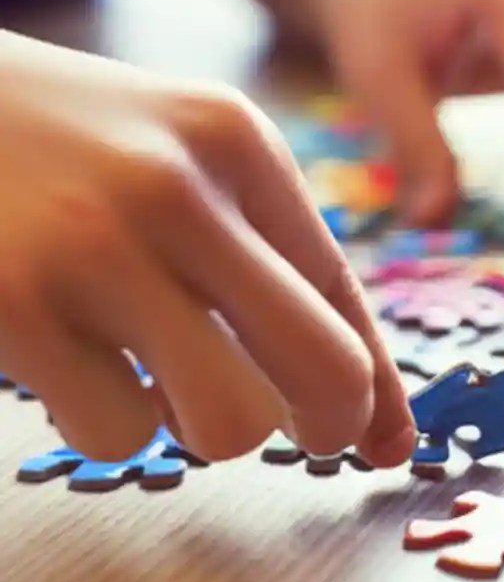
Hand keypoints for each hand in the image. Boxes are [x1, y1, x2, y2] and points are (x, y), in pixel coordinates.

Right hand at [0, 31, 414, 464]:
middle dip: (331, 423)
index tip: (388, 441)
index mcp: (235, 140)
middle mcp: (180, 188)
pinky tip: (74, 364)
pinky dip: (107, 421)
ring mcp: (93, 247)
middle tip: (309, 437)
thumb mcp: (176, 155)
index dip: (380, 382)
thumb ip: (261, 253)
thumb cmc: (60, 147)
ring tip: (160, 379)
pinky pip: (118, 433)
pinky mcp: (13, 307)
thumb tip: (357, 396)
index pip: (341, 288)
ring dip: (207, 428)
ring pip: (231, 422)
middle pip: (323, 365)